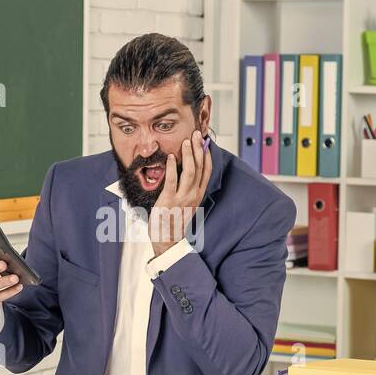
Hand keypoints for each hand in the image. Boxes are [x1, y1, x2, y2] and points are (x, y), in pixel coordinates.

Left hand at [149, 129, 211, 256]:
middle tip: (196, 135)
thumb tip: (186, 173)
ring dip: (189, 155)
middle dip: (199, 149)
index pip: (207, 170)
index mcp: (198, 194)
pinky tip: (172, 157)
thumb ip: (188, 190)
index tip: (205, 142)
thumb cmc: (174, 222)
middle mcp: (193, 195)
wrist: (168, 240)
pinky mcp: (169, 200)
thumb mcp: (186, 204)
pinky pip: (172, 180)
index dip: (206, 154)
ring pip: (190, 171)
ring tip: (186, 142)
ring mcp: (183, 198)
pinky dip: (173, 167)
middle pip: (200, 167)